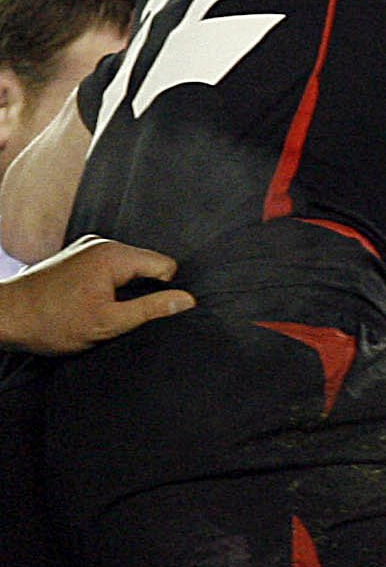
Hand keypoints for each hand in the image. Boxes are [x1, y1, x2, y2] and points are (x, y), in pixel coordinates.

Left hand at [0, 238, 193, 355]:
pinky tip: (93, 306)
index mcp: (113, 254)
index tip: (149, 314)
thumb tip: (187, 300)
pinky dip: (109, 288)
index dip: (166, 292)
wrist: (4, 317)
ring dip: (125, 292)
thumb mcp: (108, 322)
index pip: (166, 266)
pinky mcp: (75, 259)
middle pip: (147, 266)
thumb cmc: (51, 321)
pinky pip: (109, 270)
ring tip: (104, 313)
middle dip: (144, 292)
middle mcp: (100, 244)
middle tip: (124, 317)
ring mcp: (85, 249)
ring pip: (128, 269)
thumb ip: (152, 309)